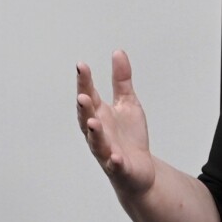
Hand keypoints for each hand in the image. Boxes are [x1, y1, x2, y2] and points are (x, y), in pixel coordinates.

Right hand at [77, 50, 157, 194]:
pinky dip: (114, 162)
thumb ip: (121, 80)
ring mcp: (106, 151)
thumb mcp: (128, 103)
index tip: (81, 66)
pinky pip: (115, 165)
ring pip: (96, 142)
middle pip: (87, 118)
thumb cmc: (129, 137)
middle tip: (82, 95)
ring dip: (94, 133)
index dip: (84, 82)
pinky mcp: (119, 168)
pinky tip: (116, 157)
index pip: (89, 95)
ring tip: (93, 122)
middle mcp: (98, 133)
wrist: (140, 169)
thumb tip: (117, 52)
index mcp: (99, 115)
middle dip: (84, 108)